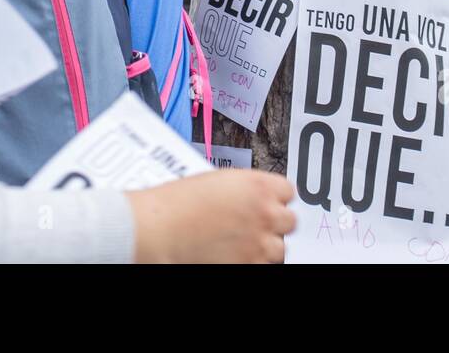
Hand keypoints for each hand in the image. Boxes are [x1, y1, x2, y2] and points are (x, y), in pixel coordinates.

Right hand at [126, 169, 295, 262]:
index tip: (267, 203)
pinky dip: (251, 261)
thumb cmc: (177, 204)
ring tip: (242, 243)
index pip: (289, 191)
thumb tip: (250, 198)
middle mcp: (265, 214)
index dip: (274, 198)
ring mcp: (260, 243)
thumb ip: (243, 189)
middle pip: (289, 221)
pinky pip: (262, 265)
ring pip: (279, 248)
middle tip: (254, 225)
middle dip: (273, 223)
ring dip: (265, 246)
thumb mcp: (217, 182)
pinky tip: (233, 254)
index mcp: (259, 186)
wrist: (159, 230)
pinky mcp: (250, 266)